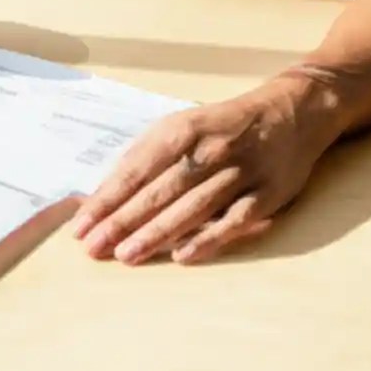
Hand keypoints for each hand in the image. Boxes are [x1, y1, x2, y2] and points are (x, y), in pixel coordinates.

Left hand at [72, 73, 345, 264]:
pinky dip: (209, 239)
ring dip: (157, 234)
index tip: (81, 226)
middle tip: (94, 248)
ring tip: (126, 255)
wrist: (290, 113)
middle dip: (123, 222)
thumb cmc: (221, 126)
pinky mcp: (266, 195)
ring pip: (192, 208)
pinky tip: (183, 257)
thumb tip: (105, 194)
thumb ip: (145, 156)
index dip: (107, 200)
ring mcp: (239, 173)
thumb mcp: (180, 126)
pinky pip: (234, 221)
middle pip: (159, 192)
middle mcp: (208, 151)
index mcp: (181, 131)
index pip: (135, 171)